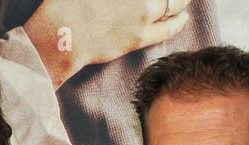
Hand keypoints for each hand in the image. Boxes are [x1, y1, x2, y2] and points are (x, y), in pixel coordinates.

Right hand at [24, 0, 192, 88]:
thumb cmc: (71, 1)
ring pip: (173, 3)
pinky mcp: (141, 36)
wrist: (65, 32)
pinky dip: (178, 21)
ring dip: (180, 1)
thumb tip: (124, 0)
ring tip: (184, 0)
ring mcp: (144, 13)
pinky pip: (168, 29)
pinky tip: (184, 17)